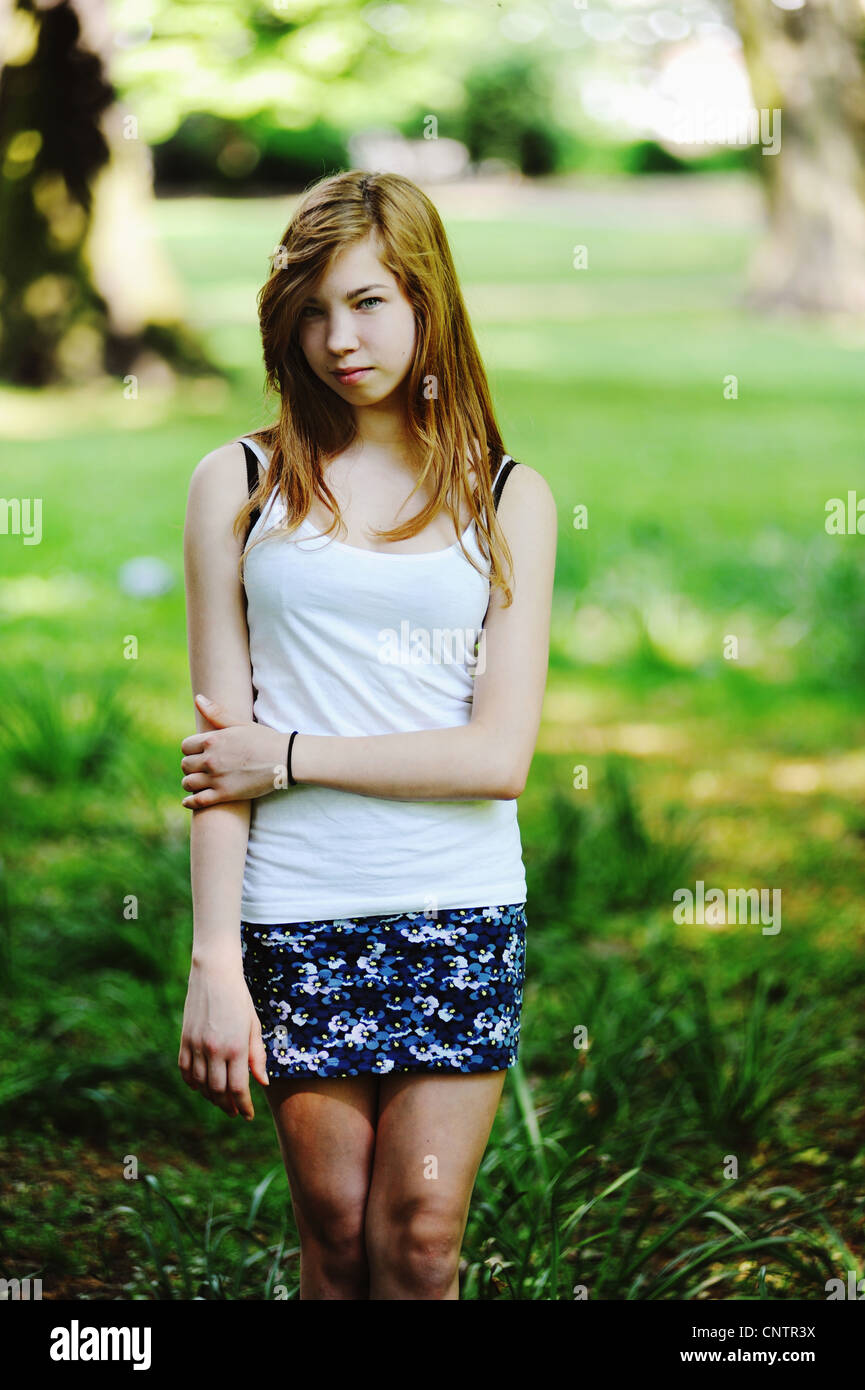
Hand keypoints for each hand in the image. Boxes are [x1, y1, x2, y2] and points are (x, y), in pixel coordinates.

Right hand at [178, 957, 269, 1117]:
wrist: (214, 974)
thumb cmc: (239, 999)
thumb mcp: (254, 1025)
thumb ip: (257, 1056)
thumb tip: (262, 1083)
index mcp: (236, 1046)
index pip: (238, 1088)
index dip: (243, 1105)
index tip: (248, 1115)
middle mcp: (214, 1049)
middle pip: (218, 1091)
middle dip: (228, 1106)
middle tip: (234, 1112)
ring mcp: (196, 1045)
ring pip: (201, 1084)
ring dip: (211, 1097)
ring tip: (221, 1101)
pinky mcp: (184, 1040)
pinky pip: (185, 1071)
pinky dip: (192, 1083)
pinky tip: (201, 1087)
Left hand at [181, 694, 290, 807]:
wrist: (285, 759)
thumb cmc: (264, 739)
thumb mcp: (240, 723)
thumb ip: (216, 713)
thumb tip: (198, 698)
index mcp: (212, 740)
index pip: (186, 746)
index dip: (191, 750)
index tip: (198, 753)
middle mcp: (210, 759)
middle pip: (185, 765)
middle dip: (190, 766)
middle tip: (199, 768)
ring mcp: (216, 778)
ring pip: (188, 783)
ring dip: (190, 783)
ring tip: (196, 782)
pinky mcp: (224, 794)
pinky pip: (198, 801)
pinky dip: (190, 801)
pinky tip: (189, 800)